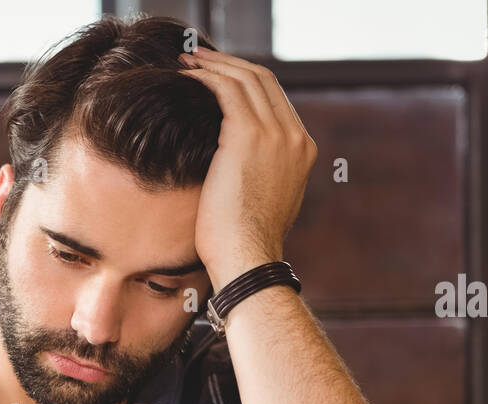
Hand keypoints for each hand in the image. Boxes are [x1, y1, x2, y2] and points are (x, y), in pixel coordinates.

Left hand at [178, 47, 316, 288]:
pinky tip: (185, 78)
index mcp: (301, 151)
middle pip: (263, 80)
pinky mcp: (249, 135)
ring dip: (213, 65)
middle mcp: (294, 137)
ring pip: (245, 78)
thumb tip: (239, 168)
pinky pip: (226, 90)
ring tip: (187, 62)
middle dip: (229, 64)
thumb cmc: (242, 244)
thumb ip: (260, 175)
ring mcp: (276, 134)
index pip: (275, 99)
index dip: (245, 81)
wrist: (246, 259)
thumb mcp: (261, 203)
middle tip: (199, 59)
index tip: (218, 77)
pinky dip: (205, 78)